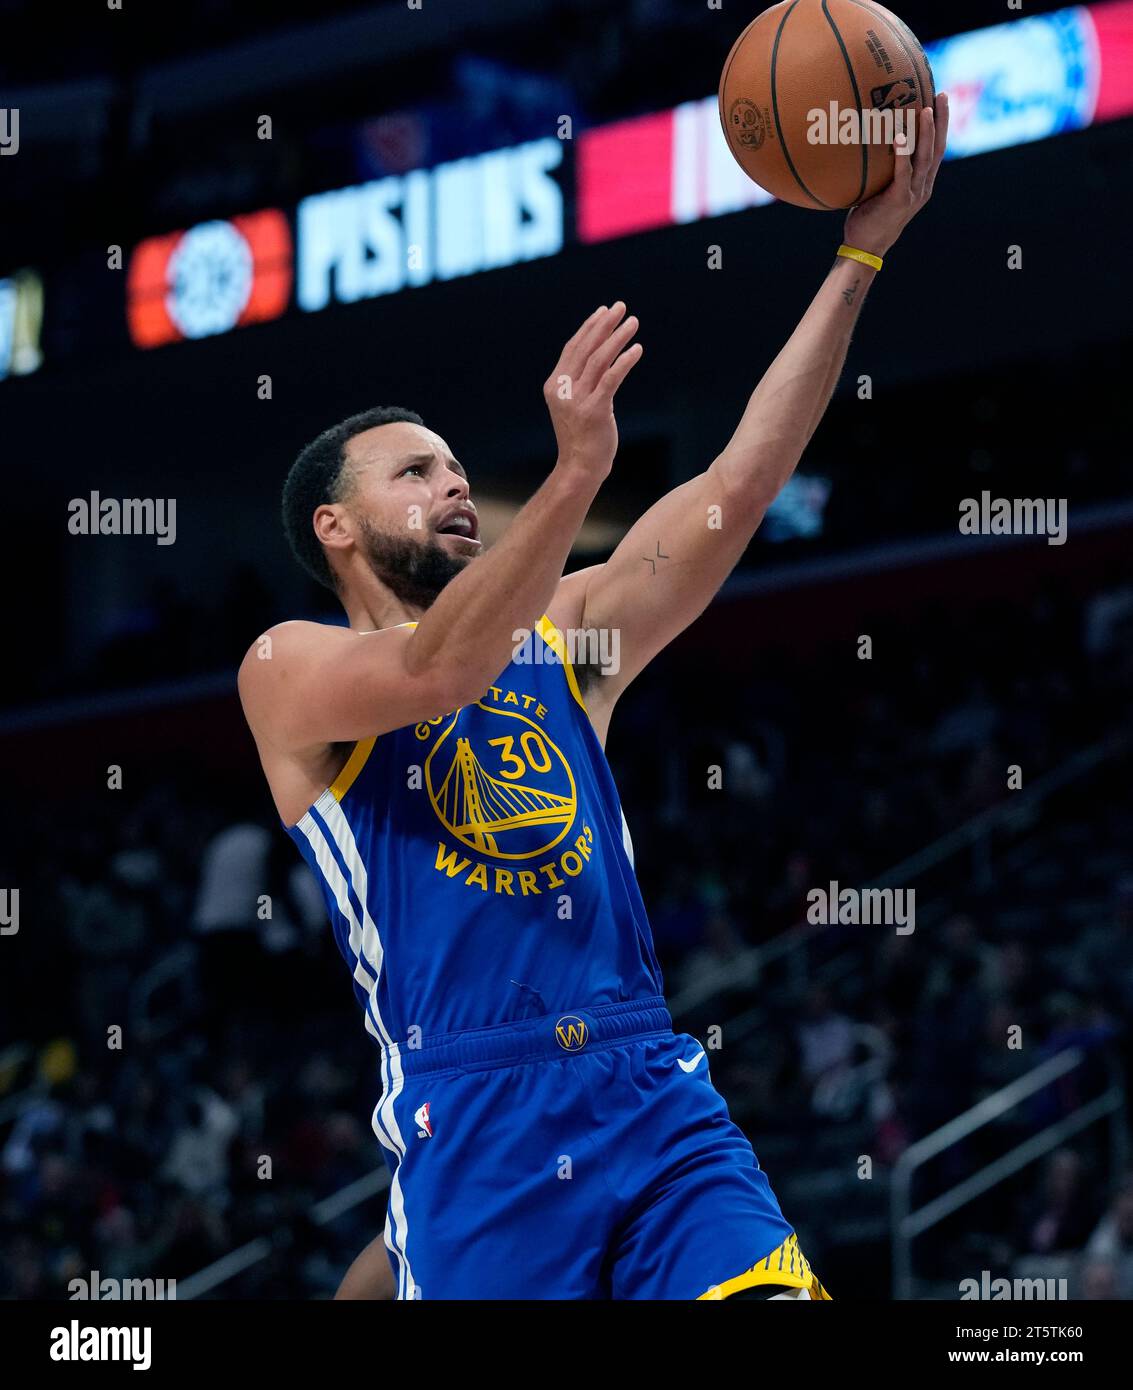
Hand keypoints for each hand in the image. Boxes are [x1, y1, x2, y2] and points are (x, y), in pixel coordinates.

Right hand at [544, 301, 641, 482]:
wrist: (580, 468)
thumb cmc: (582, 437)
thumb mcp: (575, 405)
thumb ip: (581, 383)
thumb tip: (601, 359)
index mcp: (554, 385)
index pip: (573, 348)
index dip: (589, 327)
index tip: (604, 311)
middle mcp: (562, 390)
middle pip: (585, 348)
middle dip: (604, 325)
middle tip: (621, 307)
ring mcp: (576, 400)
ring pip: (598, 360)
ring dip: (617, 338)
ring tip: (633, 322)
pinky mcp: (594, 411)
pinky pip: (610, 379)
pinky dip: (624, 362)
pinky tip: (637, 349)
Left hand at [843, 92, 948, 258]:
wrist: (865, 247)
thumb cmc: (868, 216)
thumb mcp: (880, 188)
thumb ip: (883, 168)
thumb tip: (867, 140)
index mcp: (922, 182)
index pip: (936, 149)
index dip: (941, 125)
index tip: (940, 100)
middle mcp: (923, 186)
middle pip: (938, 148)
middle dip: (942, 120)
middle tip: (942, 94)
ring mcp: (913, 194)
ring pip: (925, 158)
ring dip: (926, 132)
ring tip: (925, 109)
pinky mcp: (899, 200)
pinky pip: (903, 174)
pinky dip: (902, 155)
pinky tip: (898, 137)